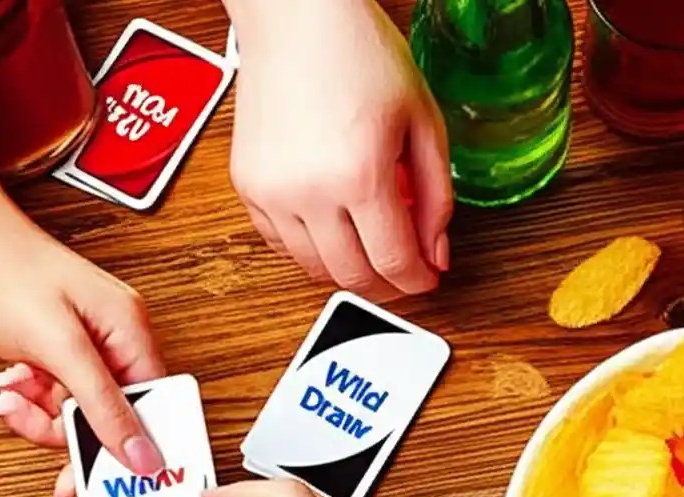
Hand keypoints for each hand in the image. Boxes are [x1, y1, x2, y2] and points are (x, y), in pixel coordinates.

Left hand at [0, 219, 166, 496]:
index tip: (104, 483)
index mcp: (130, 332)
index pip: (152, 408)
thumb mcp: (59, 349)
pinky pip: (56, 393)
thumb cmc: (4, 273)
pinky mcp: (59, 346)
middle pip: (113, 414)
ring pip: (79, 409)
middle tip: (43, 442)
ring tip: (13, 396)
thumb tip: (142, 454)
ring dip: (43, 414)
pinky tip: (10, 382)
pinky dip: (31, 397)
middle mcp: (116, 338)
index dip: (130, 450)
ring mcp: (87, 342)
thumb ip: (102, 405)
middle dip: (72, 432)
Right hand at [227, 0, 452, 299]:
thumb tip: (436, 251)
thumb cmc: (358, 54)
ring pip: (311, 267)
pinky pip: (278, 244)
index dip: (416, 281)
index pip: (393, 261)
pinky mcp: (247, 187)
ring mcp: (272, 193)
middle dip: (384, 284)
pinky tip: (330, 231)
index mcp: (360, 175)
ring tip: (368, 250)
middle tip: (402, 272)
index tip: (426, 280)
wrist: (297, 22)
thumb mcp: (421, 121)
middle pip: (351, 275)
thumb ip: (436, 195)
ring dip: (345, 269)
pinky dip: (308, 249)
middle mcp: (309, 192)